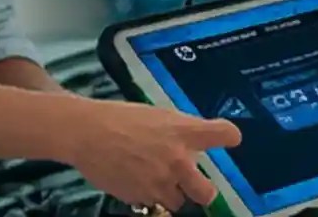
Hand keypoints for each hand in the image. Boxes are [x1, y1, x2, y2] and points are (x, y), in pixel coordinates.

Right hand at [62, 99, 242, 209]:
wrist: (87, 133)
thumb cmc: (122, 118)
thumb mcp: (158, 116)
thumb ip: (180, 132)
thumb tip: (195, 147)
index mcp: (183, 132)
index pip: (224, 134)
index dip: (229, 137)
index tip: (230, 139)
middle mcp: (177, 160)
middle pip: (207, 193)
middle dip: (204, 192)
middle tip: (196, 185)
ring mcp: (159, 183)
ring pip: (177, 202)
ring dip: (171, 193)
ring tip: (154, 177)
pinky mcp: (140, 197)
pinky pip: (152, 202)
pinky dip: (147, 194)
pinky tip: (134, 177)